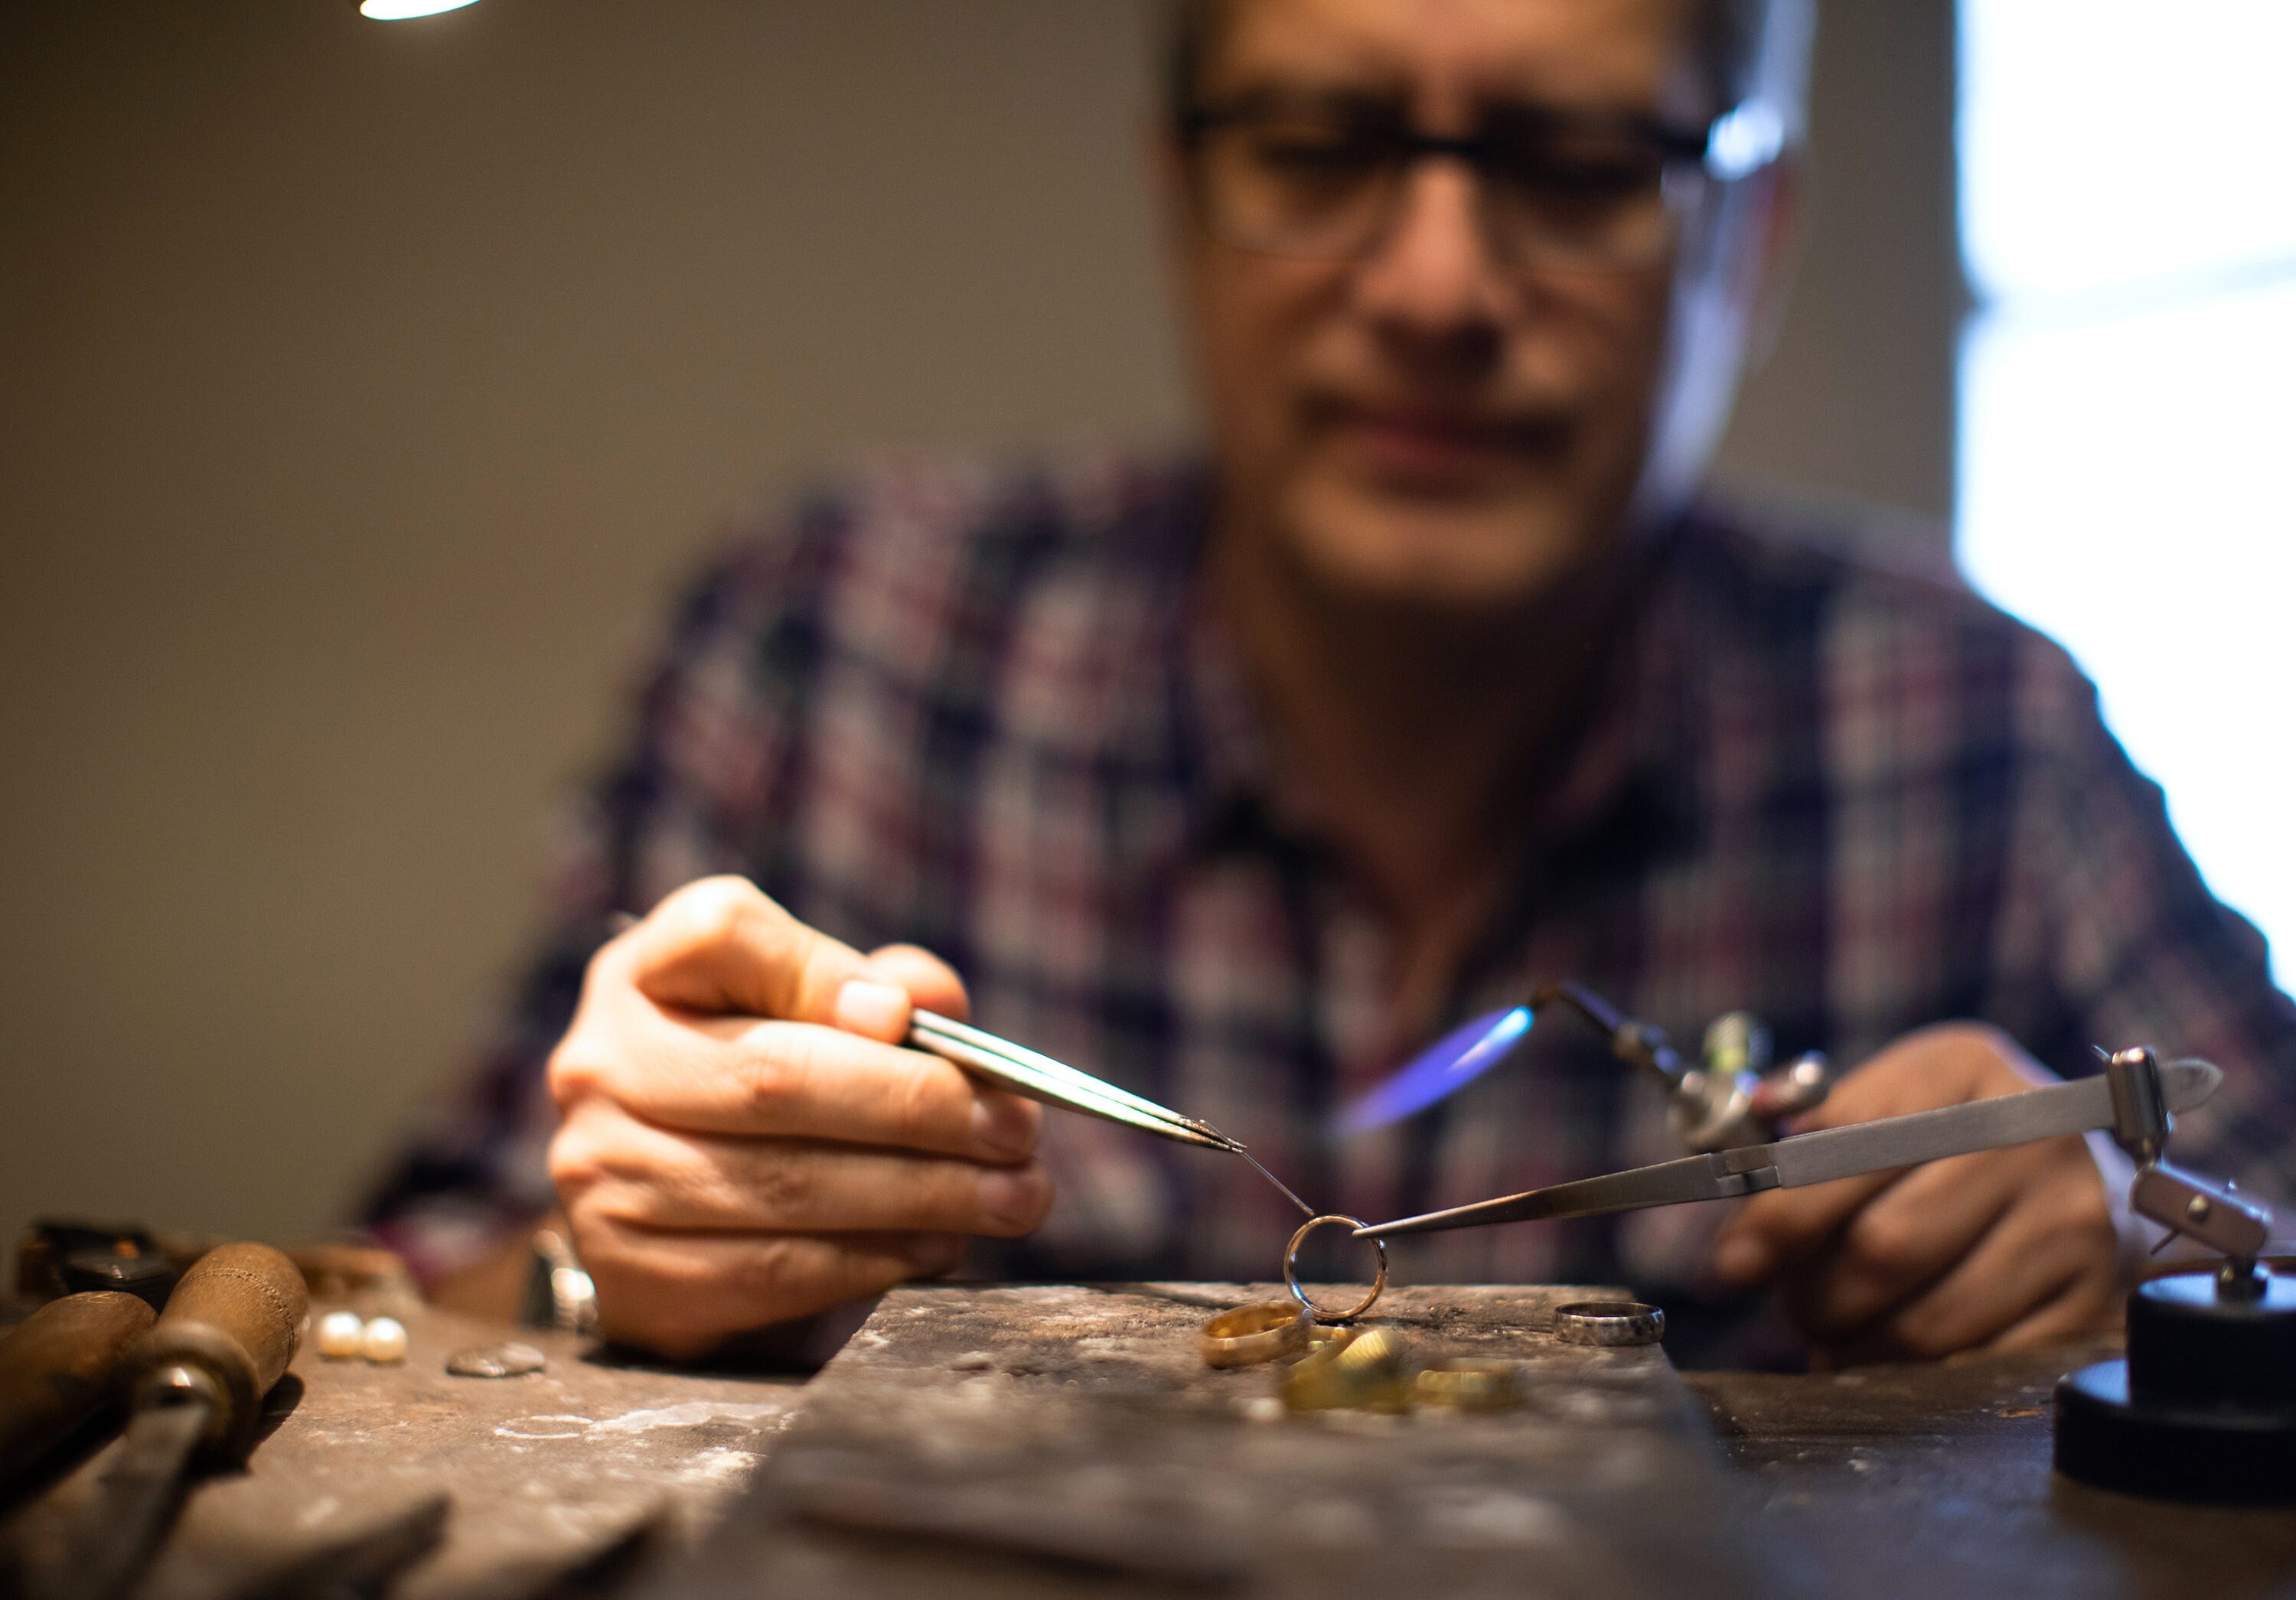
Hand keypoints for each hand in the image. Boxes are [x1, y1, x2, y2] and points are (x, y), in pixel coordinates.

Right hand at [546, 876, 1051, 1357]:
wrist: (659, 1205)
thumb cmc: (759, 1077)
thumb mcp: (806, 1006)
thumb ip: (877, 985)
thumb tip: (930, 1005)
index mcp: (646, 971)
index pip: (721, 933)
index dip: (820, 973)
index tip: (908, 1017)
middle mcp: (602, 1067)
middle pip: (773, 1077)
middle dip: (917, 1107)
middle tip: (1016, 1129)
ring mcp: (603, 1179)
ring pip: (786, 1186)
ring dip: (923, 1195)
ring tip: (1013, 1194)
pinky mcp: (634, 1280)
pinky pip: (775, 1271)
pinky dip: (876, 1258)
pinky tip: (941, 1243)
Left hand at [1711, 1023, 2131, 1363]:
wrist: (2085, 1178)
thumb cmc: (1950, 1145)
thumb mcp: (1887, 1104)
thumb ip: (1810, 1133)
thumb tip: (1739, 1173)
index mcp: (1963, 1068)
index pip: (1849, 1152)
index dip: (1781, 1217)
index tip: (1737, 1261)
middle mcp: (2032, 1134)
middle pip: (1885, 1246)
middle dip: (1813, 1293)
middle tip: (1791, 1304)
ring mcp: (2074, 1218)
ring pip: (1926, 1320)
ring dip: (1857, 1339)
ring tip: (1839, 1325)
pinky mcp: (2093, 1299)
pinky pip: (1977, 1364)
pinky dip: (1917, 1373)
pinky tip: (1895, 1350)